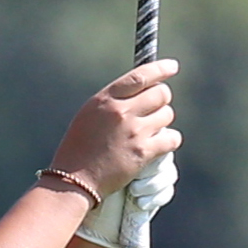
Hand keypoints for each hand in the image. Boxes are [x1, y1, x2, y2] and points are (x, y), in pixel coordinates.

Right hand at [49, 59, 182, 201]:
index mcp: (106, 99)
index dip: (161, 69)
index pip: (140, 76)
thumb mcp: (89, 115)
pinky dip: (169, 140)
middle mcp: (121, 112)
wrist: (74, 180)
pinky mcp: (143, 153)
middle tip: (154, 109)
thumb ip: (114, 101)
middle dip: (161, 100)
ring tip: (149, 131)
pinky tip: (159, 144)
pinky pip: (172, 138)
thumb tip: (142, 91)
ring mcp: (134, 132)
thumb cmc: (79, 148)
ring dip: (162, 121)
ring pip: (168, 115)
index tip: (172, 67)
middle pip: (161, 94)